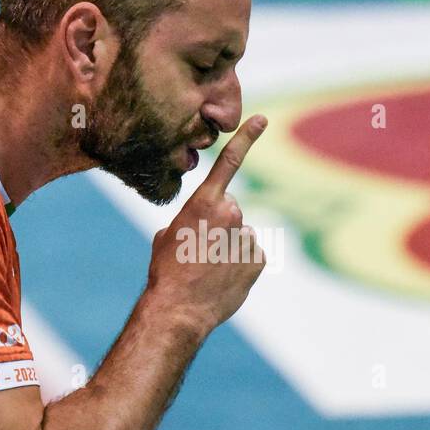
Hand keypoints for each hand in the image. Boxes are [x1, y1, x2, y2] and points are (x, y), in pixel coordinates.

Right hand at [145, 114, 268, 335]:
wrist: (179, 309)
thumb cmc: (167, 272)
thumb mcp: (167, 236)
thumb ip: (188, 220)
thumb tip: (199, 226)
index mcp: (204, 202)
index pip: (229, 162)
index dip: (247, 138)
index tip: (262, 120)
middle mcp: (231, 213)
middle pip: (230, 211)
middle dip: (219, 226)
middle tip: (200, 252)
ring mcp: (248, 236)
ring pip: (240, 236)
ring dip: (228, 248)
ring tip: (209, 270)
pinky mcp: (259, 258)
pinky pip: (250, 256)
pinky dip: (239, 266)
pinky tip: (223, 279)